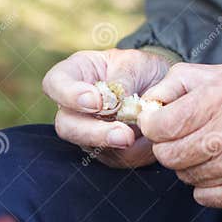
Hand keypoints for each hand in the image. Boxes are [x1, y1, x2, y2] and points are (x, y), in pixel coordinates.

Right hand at [42, 49, 170, 167]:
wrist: (166, 90)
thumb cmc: (143, 69)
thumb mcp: (135, 63)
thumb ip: (122, 78)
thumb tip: (114, 99)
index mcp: (75, 75)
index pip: (54, 84)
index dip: (69, 94)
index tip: (95, 100)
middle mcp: (75, 107)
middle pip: (66, 125)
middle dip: (91, 131)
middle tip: (119, 131)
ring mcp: (90, 132)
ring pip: (88, 146)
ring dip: (109, 144)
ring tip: (131, 138)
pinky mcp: (109, 151)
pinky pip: (116, 158)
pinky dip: (133, 151)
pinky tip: (148, 140)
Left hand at [138, 64, 221, 207]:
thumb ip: (183, 81)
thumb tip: (149, 101)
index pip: (159, 126)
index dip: (152, 122)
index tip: (160, 120)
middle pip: (167, 155)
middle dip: (169, 143)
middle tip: (185, 133)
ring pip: (183, 176)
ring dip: (190, 162)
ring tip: (213, 145)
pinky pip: (202, 196)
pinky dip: (206, 182)